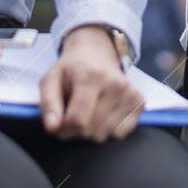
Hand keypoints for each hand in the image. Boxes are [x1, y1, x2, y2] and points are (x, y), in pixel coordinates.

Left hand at [39, 26, 142, 142]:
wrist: (96, 52)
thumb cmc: (71, 69)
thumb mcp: (51, 79)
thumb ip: (48, 104)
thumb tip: (52, 128)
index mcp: (91, 77)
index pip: (77, 120)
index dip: (63, 130)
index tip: (59, 124)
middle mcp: (114, 84)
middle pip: (91, 131)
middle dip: (76, 130)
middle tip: (73, 114)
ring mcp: (130, 93)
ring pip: (105, 135)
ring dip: (92, 131)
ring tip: (88, 111)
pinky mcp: (139, 102)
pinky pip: (120, 134)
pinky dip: (108, 129)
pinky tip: (103, 113)